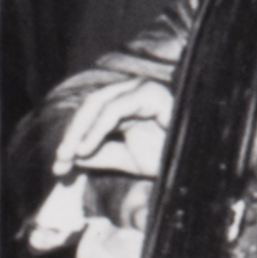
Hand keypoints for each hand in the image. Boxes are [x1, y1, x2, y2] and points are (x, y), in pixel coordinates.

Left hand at [53, 76, 174, 179]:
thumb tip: (70, 156)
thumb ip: (99, 154)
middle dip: (70, 134)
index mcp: (128, 103)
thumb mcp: (125, 158)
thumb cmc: (168, 158)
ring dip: (77, 132)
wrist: (197, 166)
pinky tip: (84, 149)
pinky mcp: (151, 94)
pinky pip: (115, 109)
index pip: (90, 112)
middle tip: (59, 163)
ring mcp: (143, 89)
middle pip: (90, 105)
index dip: (71, 138)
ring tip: (68, 157)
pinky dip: (96, 129)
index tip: (60, 169)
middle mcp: (134, 91)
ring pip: (98, 103)